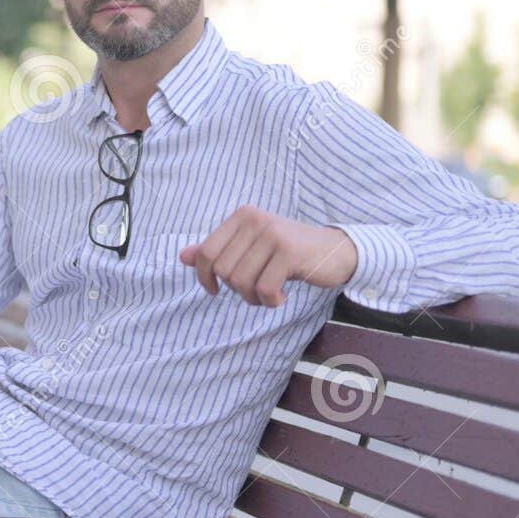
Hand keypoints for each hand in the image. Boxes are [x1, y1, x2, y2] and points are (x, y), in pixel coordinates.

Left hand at [178, 205, 357, 306]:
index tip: (215, 290)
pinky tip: (282, 296)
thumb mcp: (251, 248)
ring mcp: (272, 234)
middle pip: (224, 271)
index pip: (207, 252)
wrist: (334, 252)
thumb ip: (219, 251)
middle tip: (256, 290)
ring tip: (270, 293)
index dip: (205, 277)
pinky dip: (270, 300)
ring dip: (254, 297)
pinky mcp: (289, 252)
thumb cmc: (288, 253)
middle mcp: (255, 220)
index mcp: (242, 216)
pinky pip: (264, 289)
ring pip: (241, 281)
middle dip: (237, 290)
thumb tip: (183, 256)